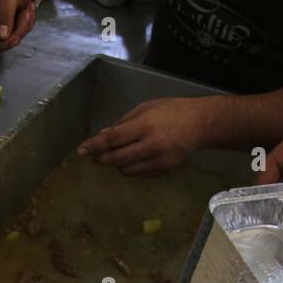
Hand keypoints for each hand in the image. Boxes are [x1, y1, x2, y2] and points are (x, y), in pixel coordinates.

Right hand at [0, 0, 37, 55]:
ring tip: (29, 6)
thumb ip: (5, 14)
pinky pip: (18, 32)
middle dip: (14, 32)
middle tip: (25, 15)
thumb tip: (1, 36)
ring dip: (23, 24)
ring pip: (9, 36)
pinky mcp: (7, 24)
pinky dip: (26, 21)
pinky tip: (29, 7)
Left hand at [77, 98, 214, 175]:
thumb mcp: (146, 108)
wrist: (201, 124)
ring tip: (117, 154)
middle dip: (102, 158)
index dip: (95, 146)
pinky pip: (139, 174)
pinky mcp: (164, 171)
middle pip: (117, 159)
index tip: (81, 151)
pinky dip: (132, 168)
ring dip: (116, 164)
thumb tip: (103, 136)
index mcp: (146, 126)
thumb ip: (123, 123)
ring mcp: (159, 161)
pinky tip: (135, 157)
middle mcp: (152, 145)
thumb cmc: (171, 111)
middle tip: (94, 156)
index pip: (114, 140)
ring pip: (126, 171)